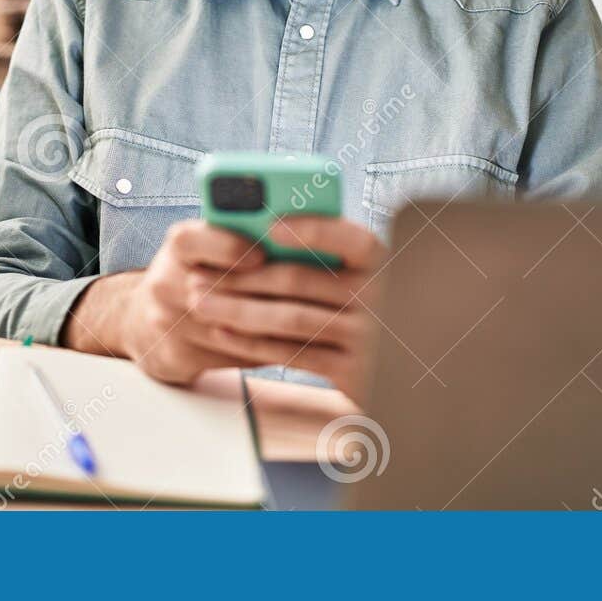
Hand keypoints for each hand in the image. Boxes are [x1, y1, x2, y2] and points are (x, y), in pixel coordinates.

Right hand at [64, 216, 384, 399]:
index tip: (262, 254)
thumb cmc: (192, 272)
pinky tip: (294, 344)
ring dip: (275, 325)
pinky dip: (265, 350)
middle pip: (218, 290)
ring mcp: (166, 323)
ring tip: (314, 320)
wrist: (141, 320)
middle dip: (267, 293)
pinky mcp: (175, 357)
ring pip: (231, 328)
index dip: (227, 247)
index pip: (193, 239)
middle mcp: (165, 282)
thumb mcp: (206, 245)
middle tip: (311, 295)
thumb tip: (303, 231)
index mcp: (178, 246)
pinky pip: (230, 356)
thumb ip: (241, 236)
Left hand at [185, 217, 383, 398]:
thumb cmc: (365, 310)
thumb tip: (262, 235)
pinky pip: (293, 353)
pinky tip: (223, 331)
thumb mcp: (362, 279)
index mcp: (387, 266)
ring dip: (237, 308)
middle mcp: (382, 301)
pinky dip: (252, 342)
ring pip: (289, 318)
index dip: (315, 231)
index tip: (270, 226)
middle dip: (242, 276)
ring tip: (201, 301)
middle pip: (302, 280)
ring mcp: (368, 340)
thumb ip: (328, 258)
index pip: (356, 241)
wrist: (401, 372)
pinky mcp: (352, 374)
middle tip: (200, 274)